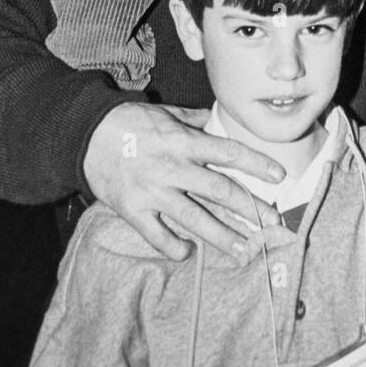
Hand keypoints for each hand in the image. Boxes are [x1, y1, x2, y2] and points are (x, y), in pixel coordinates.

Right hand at [82, 102, 285, 259]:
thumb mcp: (166, 114)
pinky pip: (158, 236)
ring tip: (244, 249)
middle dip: (250, 209)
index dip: (256, 164)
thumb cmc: (129, 122)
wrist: (85, 135)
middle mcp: (173, 167)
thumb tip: (219, 122)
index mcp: (184, 141)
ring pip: (195, 219)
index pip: (229, 152)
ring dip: (222, 236)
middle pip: (220, 191)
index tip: (279, 176)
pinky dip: (175, 247)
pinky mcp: (134, 210)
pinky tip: (189, 252)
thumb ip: (195, 121)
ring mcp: (153, 191)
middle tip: (272, 223)